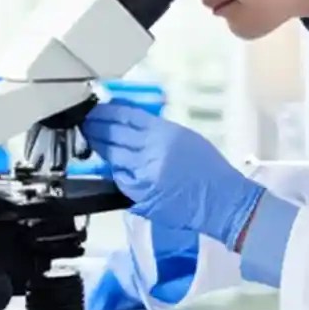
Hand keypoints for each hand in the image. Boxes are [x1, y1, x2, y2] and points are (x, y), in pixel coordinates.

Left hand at [81, 102, 263, 249]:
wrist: (221, 200)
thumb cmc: (211, 169)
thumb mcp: (188, 138)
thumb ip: (160, 132)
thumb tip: (135, 126)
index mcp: (165, 134)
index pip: (129, 117)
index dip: (109, 112)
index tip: (98, 109)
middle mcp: (151, 152)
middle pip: (115, 135)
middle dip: (97, 127)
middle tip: (87, 122)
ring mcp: (143, 175)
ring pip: (113, 157)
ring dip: (100, 147)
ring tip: (91, 139)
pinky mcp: (140, 195)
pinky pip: (121, 179)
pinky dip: (115, 170)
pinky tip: (110, 165)